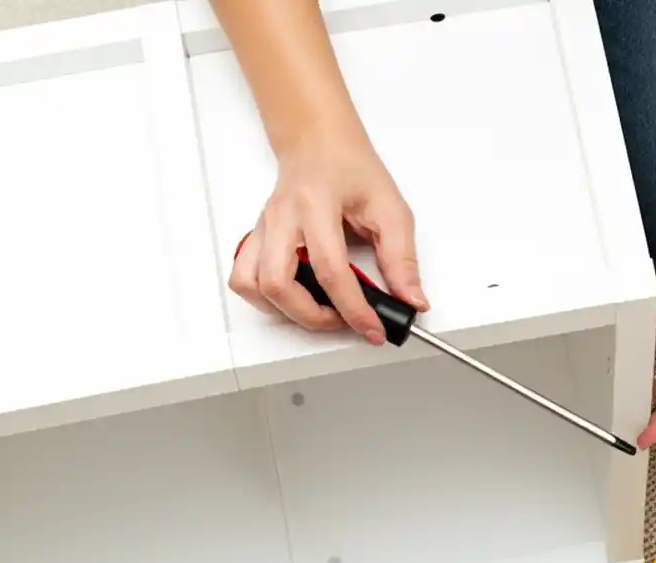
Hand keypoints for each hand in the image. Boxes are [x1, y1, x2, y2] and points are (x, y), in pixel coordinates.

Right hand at [229, 136, 428, 345]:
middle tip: (344, 319)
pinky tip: (293, 295)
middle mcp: (282, 217)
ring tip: (318, 309)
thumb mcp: (390, 208)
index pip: (330, 269)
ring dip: (285, 309)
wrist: (318, 141)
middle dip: (313, 316)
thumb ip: (401, 258)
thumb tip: (411, 300)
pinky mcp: (255, 237)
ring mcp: (263, 228)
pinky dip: (264, 298)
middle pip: (279, 284)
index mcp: (316, 204)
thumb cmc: (351, 167)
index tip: (373, 329)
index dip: (353, 308)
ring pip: (252, 285)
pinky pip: (243, 278)